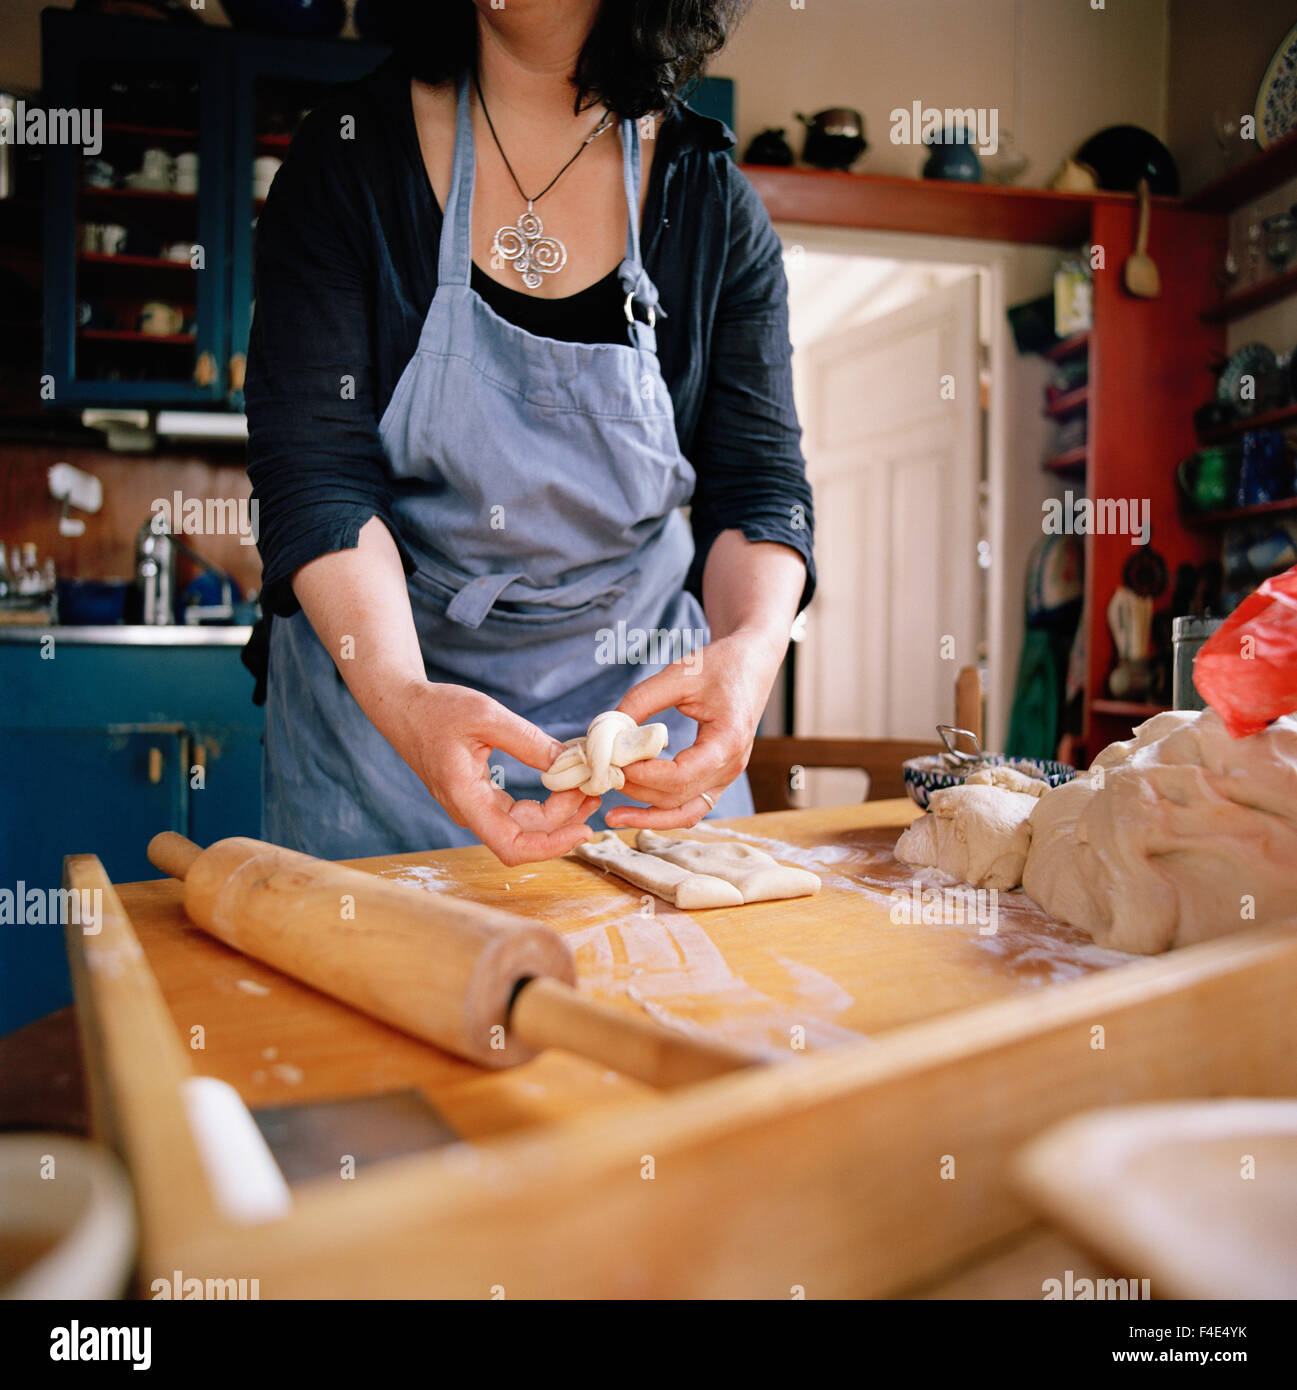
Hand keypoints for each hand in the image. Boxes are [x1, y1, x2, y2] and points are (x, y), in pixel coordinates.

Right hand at [386, 680, 597, 865]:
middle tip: (594, 790)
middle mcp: (469, 810)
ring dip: (557, 812)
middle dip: (564, 819)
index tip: (581, 831)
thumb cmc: (437, 709)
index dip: (550, 847)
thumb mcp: (486, 716)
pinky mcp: (480, 797)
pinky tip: (564, 784)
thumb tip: (568, 762)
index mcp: (465, 797)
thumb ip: (527, 741)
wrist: (404, 707)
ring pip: (523, 825)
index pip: (511, 847)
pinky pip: (517, 811)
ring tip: (587, 787)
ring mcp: (474, 806)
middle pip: (525, 836)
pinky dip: (543, 802)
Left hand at [604, 628, 785, 829]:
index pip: (681, 775)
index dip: (643, 774)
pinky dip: (663, 812)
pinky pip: (691, 806)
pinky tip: (636, 809)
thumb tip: (608, 731)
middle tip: (602, 776)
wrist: (752, 662)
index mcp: (728, 740)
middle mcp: (731, 766)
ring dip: (648, 816)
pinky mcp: (718, 777)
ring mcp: (727, 776)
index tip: (613, 762)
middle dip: (637, 791)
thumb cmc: (721, 664)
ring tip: (613, 814)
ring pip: (686, 813)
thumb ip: (642, 700)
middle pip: (678, 798)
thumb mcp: (679, 674)